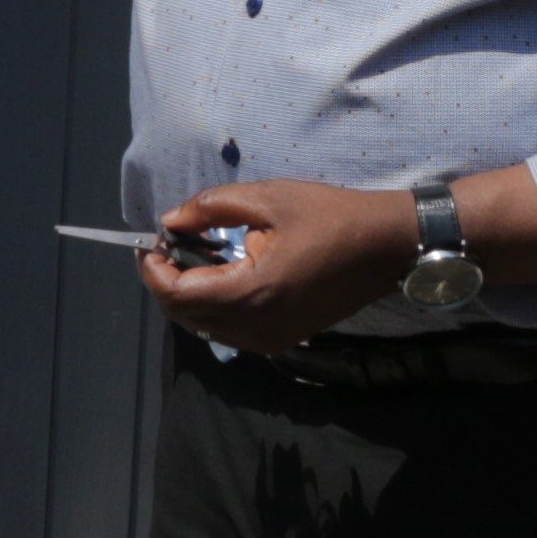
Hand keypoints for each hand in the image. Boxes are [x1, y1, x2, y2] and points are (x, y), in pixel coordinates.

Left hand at [147, 182, 410, 354]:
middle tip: (166, 246)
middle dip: (166, 282)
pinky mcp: (283, 339)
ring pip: (205, 328)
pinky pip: (230, 332)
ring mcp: (270, 339)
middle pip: (186, 316)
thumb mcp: (266, 198)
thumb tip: (170, 221)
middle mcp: (257, 326)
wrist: (386, 246)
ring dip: (188, 296)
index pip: (178, 295)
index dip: (154, 270)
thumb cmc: (330, 216)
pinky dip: (213, 307)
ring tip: (192, 256)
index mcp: (252, 292)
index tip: (150, 241)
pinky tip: (220, 275)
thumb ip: (209, 209)